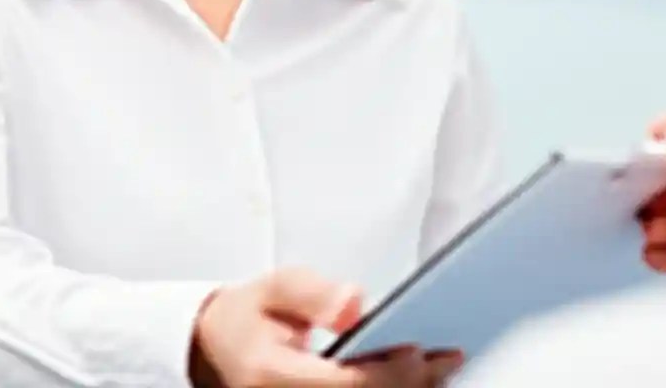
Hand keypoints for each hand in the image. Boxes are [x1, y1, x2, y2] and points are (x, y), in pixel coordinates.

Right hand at [191, 268, 462, 386]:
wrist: (219, 347)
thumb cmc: (249, 317)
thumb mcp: (274, 288)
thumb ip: (313, 293)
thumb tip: (353, 304)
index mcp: (270, 375)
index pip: (343, 385)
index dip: (386, 373)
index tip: (417, 350)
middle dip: (411, 383)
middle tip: (446, 356)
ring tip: (442, 365)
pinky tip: (421, 378)